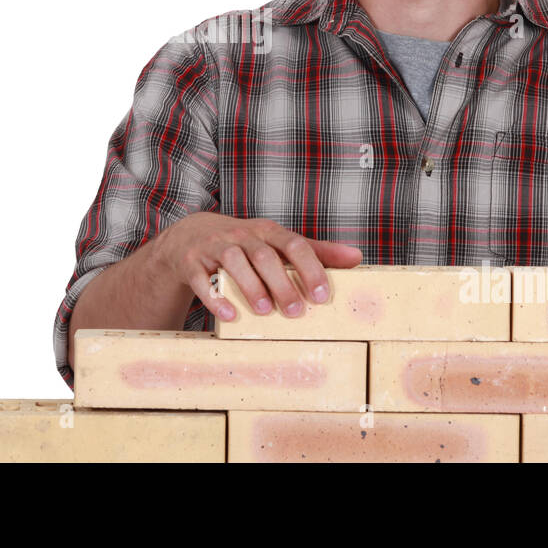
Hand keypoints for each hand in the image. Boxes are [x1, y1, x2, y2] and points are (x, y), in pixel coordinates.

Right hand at [154, 212, 362, 322]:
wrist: (190, 237)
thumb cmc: (245, 244)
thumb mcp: (278, 243)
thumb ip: (316, 251)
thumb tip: (357, 258)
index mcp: (267, 231)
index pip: (293, 244)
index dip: (309, 268)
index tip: (322, 295)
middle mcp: (242, 235)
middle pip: (264, 255)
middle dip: (281, 284)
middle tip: (296, 312)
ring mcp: (215, 247)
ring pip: (233, 262)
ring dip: (251, 287)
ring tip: (265, 312)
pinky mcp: (192, 262)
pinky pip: (201, 278)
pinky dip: (215, 297)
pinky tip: (229, 315)